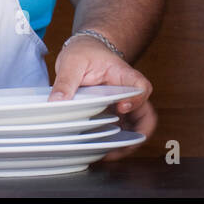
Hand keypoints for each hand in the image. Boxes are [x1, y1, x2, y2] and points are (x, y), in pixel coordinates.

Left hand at [49, 33, 155, 160]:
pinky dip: (114, 141)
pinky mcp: (113, 112)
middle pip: (146, 112)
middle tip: (121, 146)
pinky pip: (120, 129)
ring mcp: (121, 103)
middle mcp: (127, 91)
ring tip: (110, 154)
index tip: (122, 107)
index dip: (136, 99)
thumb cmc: (84, 52)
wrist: (84, 49)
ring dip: (127, 141)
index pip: (141, 86)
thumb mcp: (72, 62)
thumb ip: (65, 82)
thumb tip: (57, 102)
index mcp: (122, 74)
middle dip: (138, 133)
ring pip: (135, 125)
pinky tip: (101, 149)